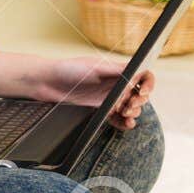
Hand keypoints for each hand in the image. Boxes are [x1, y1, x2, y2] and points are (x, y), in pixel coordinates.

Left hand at [33, 55, 152, 129]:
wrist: (46, 82)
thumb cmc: (68, 69)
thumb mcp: (93, 67)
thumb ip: (115, 71)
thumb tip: (137, 74)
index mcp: (117, 70)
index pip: (142, 75)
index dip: (148, 84)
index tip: (142, 93)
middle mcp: (116, 83)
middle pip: (139, 94)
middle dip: (138, 102)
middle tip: (128, 107)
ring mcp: (109, 97)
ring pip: (131, 107)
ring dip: (133, 113)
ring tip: (126, 116)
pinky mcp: (101, 109)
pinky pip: (117, 118)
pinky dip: (123, 122)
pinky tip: (125, 125)